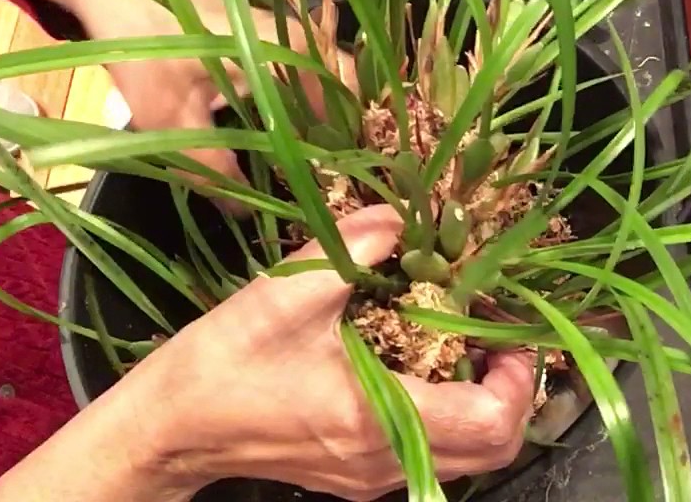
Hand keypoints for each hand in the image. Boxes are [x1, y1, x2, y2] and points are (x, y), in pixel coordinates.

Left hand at [9, 0, 355, 182]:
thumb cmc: (146, 52)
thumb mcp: (173, 122)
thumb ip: (214, 171)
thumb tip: (246, 214)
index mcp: (294, 55)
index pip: (353, 104)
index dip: (355, 148)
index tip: (348, 186)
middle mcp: (302, 39)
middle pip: (349, 94)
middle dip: (345, 138)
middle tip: (334, 182)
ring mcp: (288, 33)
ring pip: (329, 84)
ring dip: (327, 123)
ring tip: (318, 167)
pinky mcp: (269, 35)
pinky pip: (306, 75)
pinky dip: (307, 106)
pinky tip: (290, 138)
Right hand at [122, 205, 534, 500]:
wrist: (171, 429)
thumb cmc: (226, 363)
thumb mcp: (286, 291)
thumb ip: (352, 247)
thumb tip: (399, 215)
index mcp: (377, 417)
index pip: (492, 420)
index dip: (519, 375)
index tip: (504, 328)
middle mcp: (386, 460)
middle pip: (495, 448)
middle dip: (513, 391)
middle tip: (494, 335)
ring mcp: (374, 476)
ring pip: (469, 458)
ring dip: (484, 402)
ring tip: (463, 344)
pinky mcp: (359, 476)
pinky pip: (433, 454)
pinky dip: (450, 414)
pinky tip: (423, 365)